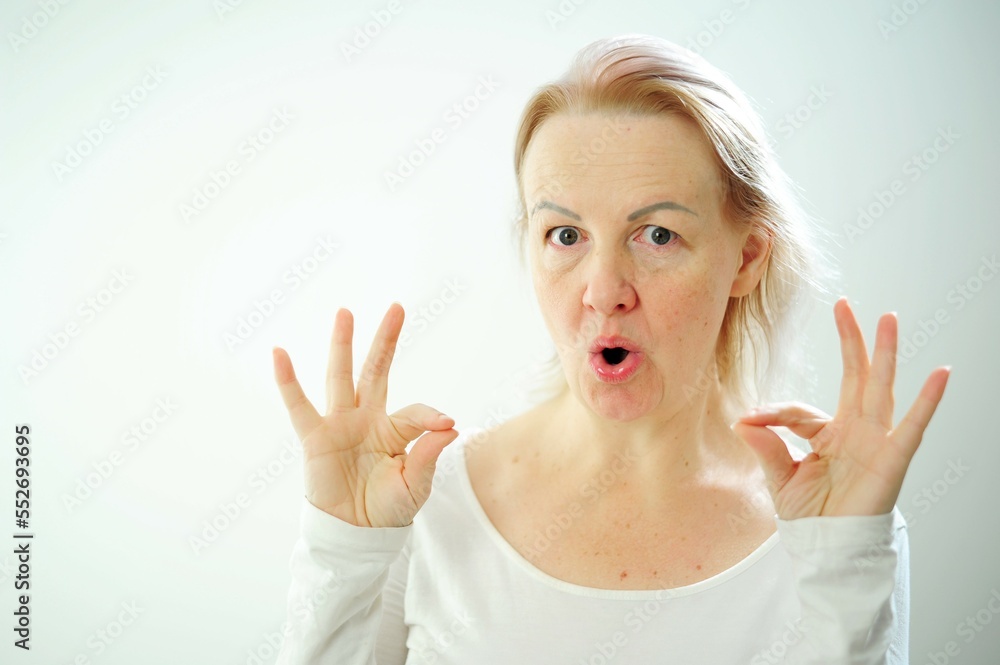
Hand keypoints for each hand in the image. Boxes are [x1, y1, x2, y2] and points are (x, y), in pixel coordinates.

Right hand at [272, 303, 458, 526]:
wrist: (354, 533)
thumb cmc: (388, 508)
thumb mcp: (414, 484)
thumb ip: (427, 455)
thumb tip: (450, 426)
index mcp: (395, 430)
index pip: (416, 413)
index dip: (432, 417)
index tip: (447, 424)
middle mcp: (367, 419)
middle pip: (377, 371)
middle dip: (386, 340)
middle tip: (397, 308)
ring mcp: (340, 424)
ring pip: (341, 377)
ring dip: (342, 345)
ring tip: (345, 312)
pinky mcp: (315, 437)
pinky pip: (299, 406)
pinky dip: (288, 381)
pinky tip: (280, 353)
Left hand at [731, 297, 950, 518]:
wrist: (829, 548)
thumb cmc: (810, 515)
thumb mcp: (780, 478)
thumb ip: (766, 448)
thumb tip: (742, 421)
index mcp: (827, 435)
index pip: (799, 411)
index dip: (772, 413)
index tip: (747, 420)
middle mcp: (854, 431)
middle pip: (854, 376)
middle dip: (850, 340)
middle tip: (843, 304)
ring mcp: (875, 441)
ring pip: (880, 388)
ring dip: (884, 353)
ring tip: (888, 319)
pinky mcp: (893, 458)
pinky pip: (913, 425)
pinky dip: (929, 400)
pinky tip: (941, 374)